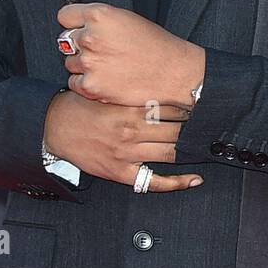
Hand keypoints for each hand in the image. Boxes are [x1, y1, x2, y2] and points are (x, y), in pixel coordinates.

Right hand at [43, 88, 202, 191]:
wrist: (54, 127)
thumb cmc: (82, 106)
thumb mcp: (108, 92)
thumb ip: (135, 92)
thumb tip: (164, 85)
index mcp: (129, 109)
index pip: (172, 108)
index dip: (191, 107)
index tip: (204, 104)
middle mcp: (131, 132)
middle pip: (176, 131)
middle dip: (195, 127)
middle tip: (213, 123)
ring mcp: (127, 155)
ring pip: (170, 153)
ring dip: (191, 148)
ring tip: (207, 144)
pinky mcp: (120, 173)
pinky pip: (153, 182)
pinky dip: (176, 182)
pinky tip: (193, 179)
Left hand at [57, 2, 203, 108]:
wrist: (173, 73)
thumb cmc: (157, 46)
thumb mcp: (128, 19)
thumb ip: (101, 20)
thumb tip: (80, 27)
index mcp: (100, 15)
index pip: (65, 15)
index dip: (75, 23)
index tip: (81, 29)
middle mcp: (90, 37)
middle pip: (66, 40)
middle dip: (80, 45)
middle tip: (103, 51)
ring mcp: (88, 62)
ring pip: (70, 62)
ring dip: (84, 65)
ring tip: (109, 67)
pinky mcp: (90, 86)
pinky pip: (74, 82)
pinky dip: (87, 83)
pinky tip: (107, 79)